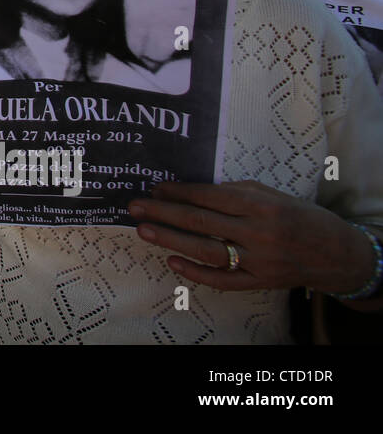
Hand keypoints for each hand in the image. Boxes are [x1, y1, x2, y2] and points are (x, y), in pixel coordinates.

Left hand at [129, 180, 378, 294]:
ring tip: (143, 230)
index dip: (179, 192)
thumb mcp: (270, 194)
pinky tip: (172, 261)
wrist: (335, 252)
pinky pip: (223, 280)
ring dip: (171, 240)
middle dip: (163, 213)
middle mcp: (258, 232)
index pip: (209, 197)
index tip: (155, 188)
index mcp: (260, 205)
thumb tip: (189, 190)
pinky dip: (196, 272)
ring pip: (206, 251)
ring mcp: (258, 260)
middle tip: (135, 207)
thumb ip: (233, 192)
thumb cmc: (298, 216)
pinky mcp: (260, 281)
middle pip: (201, 222)